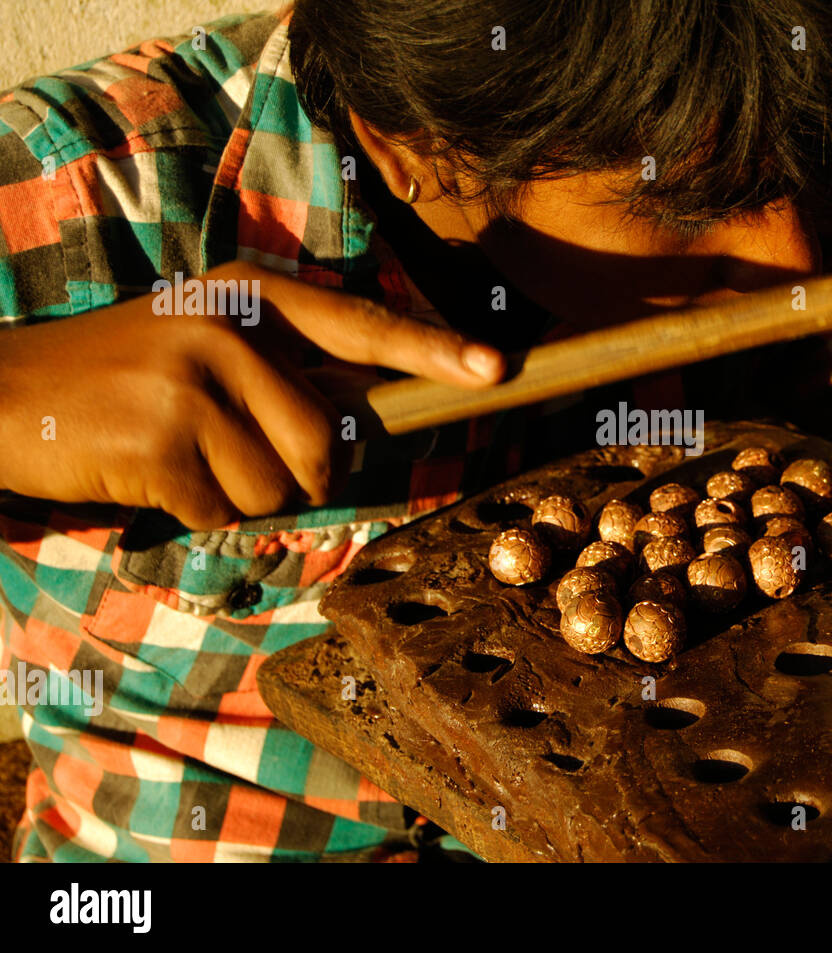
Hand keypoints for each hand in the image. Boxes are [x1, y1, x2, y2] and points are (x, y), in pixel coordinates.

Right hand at [0, 262, 504, 527]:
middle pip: (327, 444)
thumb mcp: (206, 342)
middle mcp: (228, 327)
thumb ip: (284, 371)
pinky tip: (148, 473)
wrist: (5, 389)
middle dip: (296, 475)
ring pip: (279, 488)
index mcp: (250, 296)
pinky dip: (194, 514)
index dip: (431, 350)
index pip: (360, 325)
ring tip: (182, 457)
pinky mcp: (159, 441)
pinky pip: (222, 514)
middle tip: (232, 455)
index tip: (494, 367)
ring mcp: (191, 382)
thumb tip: (362, 428)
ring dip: (239, 496)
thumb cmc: (123, 375)